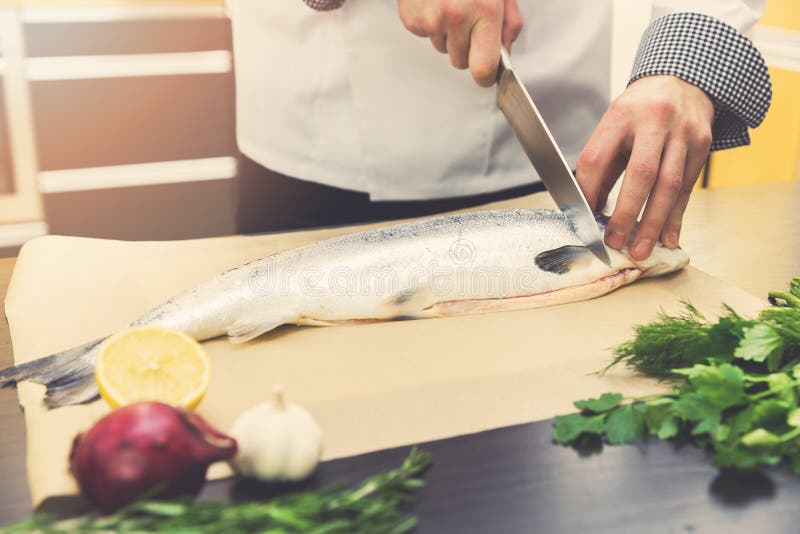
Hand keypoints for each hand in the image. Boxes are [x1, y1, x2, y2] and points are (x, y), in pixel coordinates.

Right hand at [397, 0, 522, 86]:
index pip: (482, 68)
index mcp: (484, 12)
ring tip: (450, 5)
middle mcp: (455, 17)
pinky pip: (424, 35)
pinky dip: (429, 24)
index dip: (485, 76)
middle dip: (466, 48)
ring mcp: (430, 19)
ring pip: (441, 48)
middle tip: (468, 21)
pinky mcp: (411, 18)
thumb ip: (508, 24)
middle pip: (460, 62)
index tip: (486, 74)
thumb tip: (504, 52)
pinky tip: (434, 3)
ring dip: (447, 34)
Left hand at [576, 75, 714, 259]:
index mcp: (620, 115)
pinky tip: (669, 238)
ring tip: (641, 249)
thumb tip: (590, 207)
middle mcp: (654, 121)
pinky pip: (688, 187)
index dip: (588, 191)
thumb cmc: (639, 110)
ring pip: (670, 185)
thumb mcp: (613, 125)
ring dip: (654, 222)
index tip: (584, 217)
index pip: (597, 158)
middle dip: (626, 213)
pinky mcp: (702, 145)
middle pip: (641, 174)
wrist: (682, 79)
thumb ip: (601, 164)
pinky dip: (676, 216)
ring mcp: (683, 133)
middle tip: (614, 242)